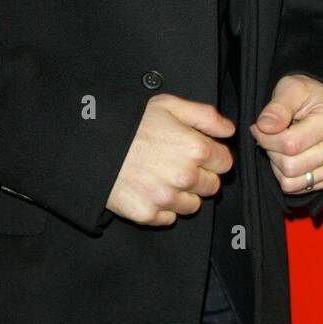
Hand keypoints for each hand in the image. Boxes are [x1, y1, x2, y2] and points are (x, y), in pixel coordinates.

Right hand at [106, 94, 235, 225]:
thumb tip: (229, 130)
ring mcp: (166, 198)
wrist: (93, 145)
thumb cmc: (131, 123)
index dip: (214, 157)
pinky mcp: (148, 214)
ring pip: (192, 205)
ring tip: (162, 176)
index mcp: (196, 149)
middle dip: (200, 176)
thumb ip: (205, 116)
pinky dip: (162, 207)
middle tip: (178, 164)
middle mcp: (185, 177)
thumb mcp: (169, 105)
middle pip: (212, 186)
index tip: (200, 153)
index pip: (225, 163)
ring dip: (183, 194)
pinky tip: (149, 189)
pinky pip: (168, 218)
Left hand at [249, 74, 322, 194]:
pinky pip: (294, 188)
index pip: (290, 144)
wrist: (318, 106)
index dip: (266, 137)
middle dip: (272, 151)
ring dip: (277, 164)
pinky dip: (285, 175)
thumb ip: (277, 106)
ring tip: (283, 145)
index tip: (262, 125)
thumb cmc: (304, 96)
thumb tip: (265, 126)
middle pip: (290, 166)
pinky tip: (290, 156)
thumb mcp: (290, 89)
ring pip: (290, 181)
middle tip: (273, 134)